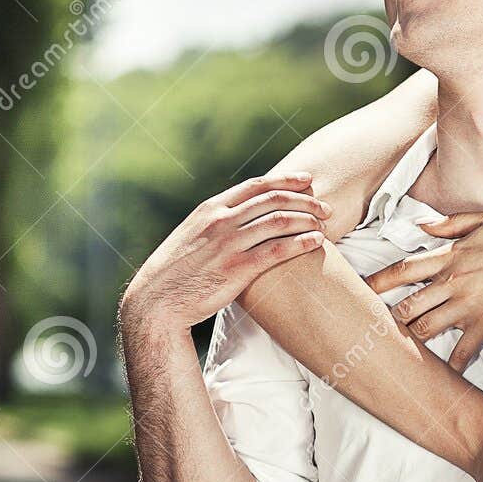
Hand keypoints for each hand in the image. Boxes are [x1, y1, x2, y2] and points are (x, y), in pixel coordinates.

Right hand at [120, 173, 330, 333]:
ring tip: (324, 225)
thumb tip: (239, 218)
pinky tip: (317, 242)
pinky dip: (302, 242)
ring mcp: (229, 244)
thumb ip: (216, 224)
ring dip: (308, 219)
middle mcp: (221, 220)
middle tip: (325, 207)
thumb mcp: (193, 236)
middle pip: (273, 199)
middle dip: (305, 199)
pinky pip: (278, 250)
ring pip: (279, 221)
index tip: (307, 180)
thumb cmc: (178, 272)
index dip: (286, 180)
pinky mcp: (237, 269)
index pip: (256, 185)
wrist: (158, 301)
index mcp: (211, 208)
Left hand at [363, 210, 482, 371]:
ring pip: (425, 329)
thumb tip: (423, 227)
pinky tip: (443, 373)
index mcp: (451, 255)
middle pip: (407, 305)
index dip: (377, 282)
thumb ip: (452, 224)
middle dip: (392, 318)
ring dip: (415, 339)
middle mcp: (453, 282)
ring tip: (408, 347)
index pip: (402, 269)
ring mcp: (468, 306)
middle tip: (382, 327)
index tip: (361, 290)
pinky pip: (460, 352)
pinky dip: (450, 365)